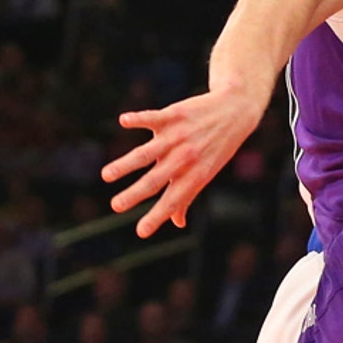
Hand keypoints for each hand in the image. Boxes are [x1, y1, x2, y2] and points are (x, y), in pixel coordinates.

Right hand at [101, 85, 264, 235]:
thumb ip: (187, 196)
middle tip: (115, 206)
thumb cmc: (217, 146)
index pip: (173, 200)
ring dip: (126, 163)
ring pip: (148, 152)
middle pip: (156, 179)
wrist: (235, 110)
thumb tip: (177, 223)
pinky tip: (123, 121)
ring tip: (106, 175)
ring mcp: (178, 136)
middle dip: (136, 194)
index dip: (158, 217)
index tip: (141, 232)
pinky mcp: (174, 115)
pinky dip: (139, 119)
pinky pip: (154, 118)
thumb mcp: (206, 172)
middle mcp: (185, 158)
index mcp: (193, 175)